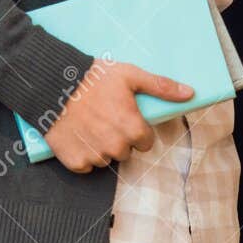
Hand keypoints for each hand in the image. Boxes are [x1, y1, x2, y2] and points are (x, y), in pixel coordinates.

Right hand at [44, 60, 191, 174]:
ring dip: (101, 147)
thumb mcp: (131, 76)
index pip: (146, 142)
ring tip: (89, 124)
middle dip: (120, 138)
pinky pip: (86, 165)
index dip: (137, 129)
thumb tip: (190, 93)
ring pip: (106, 159)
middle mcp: (115, 146)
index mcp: (133, 128)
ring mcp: (94, 155)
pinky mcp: (74, 161)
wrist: (52, 84)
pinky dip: (83, 154)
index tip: (125, 117)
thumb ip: (162, 87)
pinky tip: (78, 135)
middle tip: (105, 118)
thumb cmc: (93, 78)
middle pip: (126, 152)